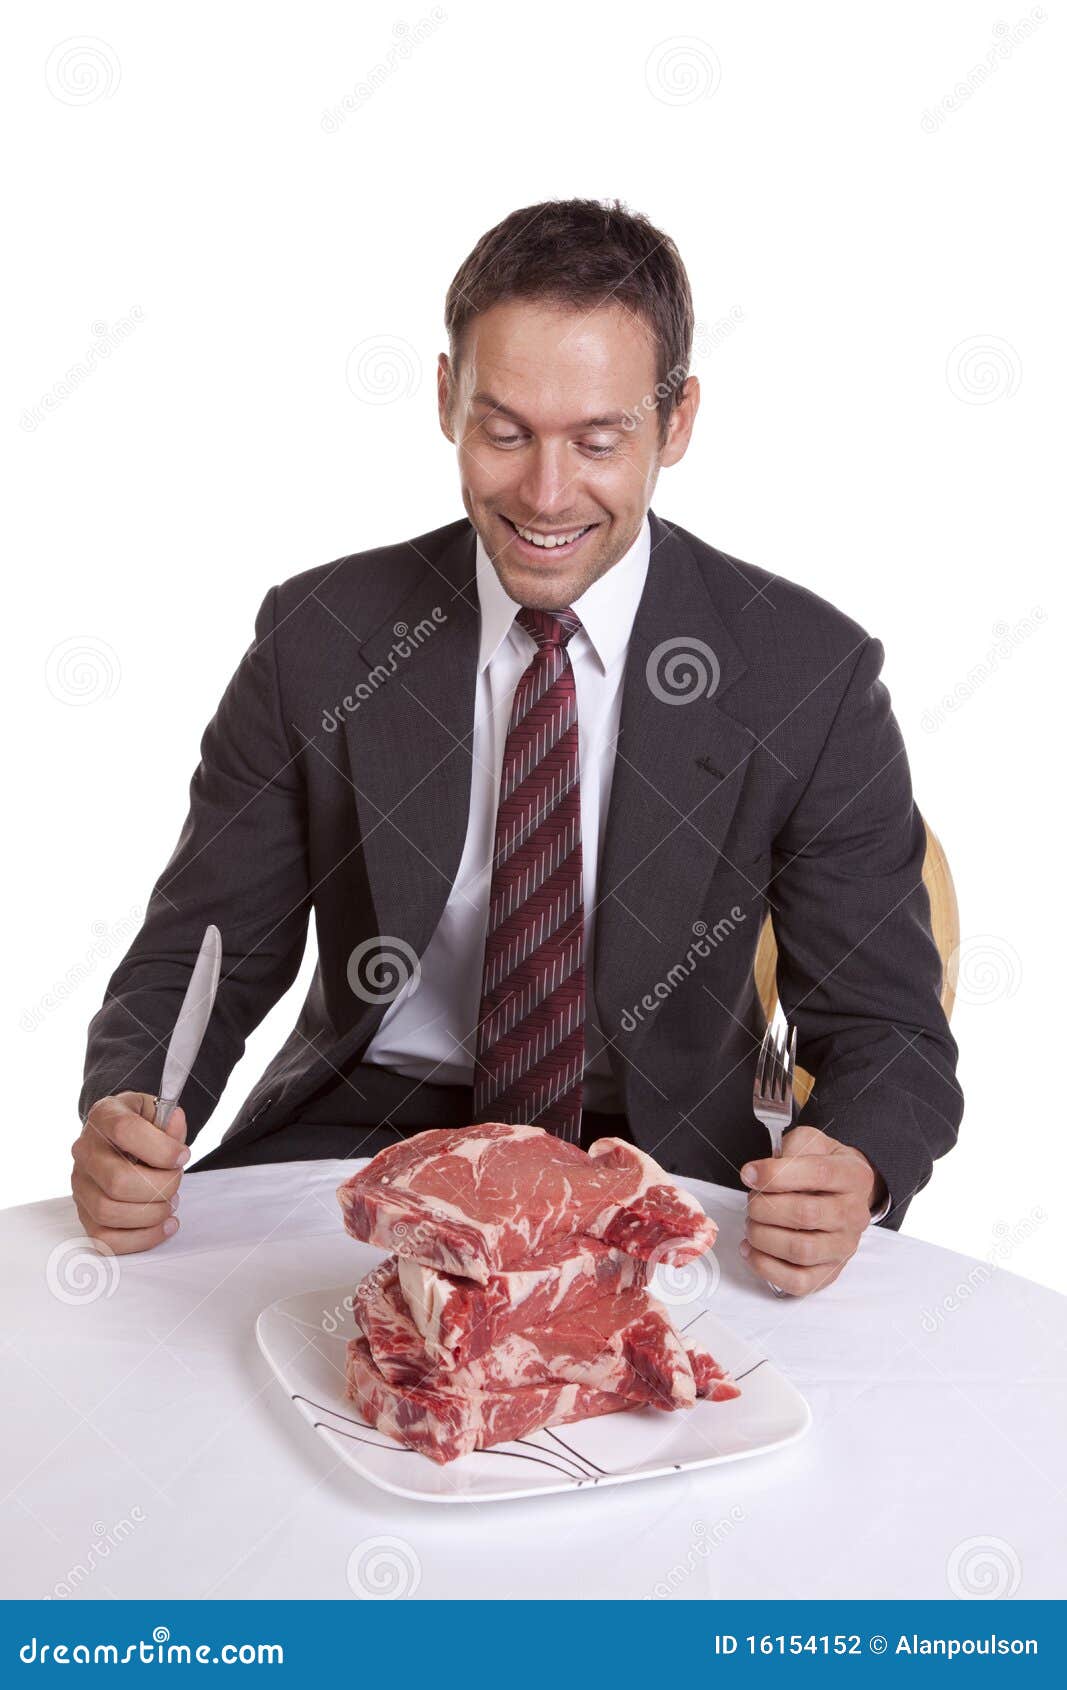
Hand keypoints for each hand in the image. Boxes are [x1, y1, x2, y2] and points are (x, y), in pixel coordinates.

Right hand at [71, 1091, 188, 1254]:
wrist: (116, 1137)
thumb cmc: (141, 1126)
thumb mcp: (157, 1111)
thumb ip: (169, 1119)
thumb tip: (174, 1122)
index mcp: (104, 1116)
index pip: (125, 1131)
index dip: (161, 1148)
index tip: (182, 1156)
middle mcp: (85, 1150)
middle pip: (117, 1180)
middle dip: (160, 1187)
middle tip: (176, 1181)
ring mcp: (80, 1183)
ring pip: (108, 1212)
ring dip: (151, 1214)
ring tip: (170, 1203)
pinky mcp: (84, 1211)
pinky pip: (104, 1239)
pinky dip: (140, 1238)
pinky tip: (163, 1225)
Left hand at [739, 1125, 885, 1296]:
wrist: (845, 1192)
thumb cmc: (822, 1166)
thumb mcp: (811, 1141)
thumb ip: (789, 1148)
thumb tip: (758, 1174)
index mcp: (852, 1176)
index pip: (818, 1174)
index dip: (776, 1174)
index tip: (749, 1174)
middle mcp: (854, 1214)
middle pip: (806, 1214)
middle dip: (765, 1207)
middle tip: (751, 1201)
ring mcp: (844, 1247)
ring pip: (801, 1250)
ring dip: (763, 1237)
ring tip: (751, 1224)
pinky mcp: (829, 1272)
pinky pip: (799, 1282)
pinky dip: (766, 1268)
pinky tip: (751, 1250)